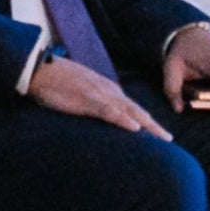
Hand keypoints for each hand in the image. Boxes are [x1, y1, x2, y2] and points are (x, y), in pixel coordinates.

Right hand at [29, 54, 170, 139]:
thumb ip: (91, 103)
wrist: (40, 69)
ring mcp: (100, 95)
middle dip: (154, 126)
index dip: (147, 121)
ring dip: (148, 126)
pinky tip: (135, 128)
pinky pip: (109, 112)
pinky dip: (123, 120)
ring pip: (130, 112)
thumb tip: (97, 115)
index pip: (132, 108)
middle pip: (137, 110)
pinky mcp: (87, 100)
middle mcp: (110, 92)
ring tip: (162, 138)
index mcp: (108, 91)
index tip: (158, 134)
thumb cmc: (57, 81)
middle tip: (169, 140)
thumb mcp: (80, 93)